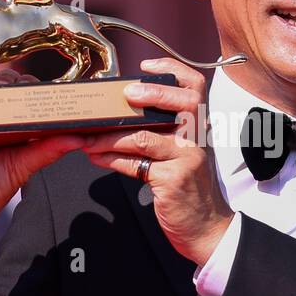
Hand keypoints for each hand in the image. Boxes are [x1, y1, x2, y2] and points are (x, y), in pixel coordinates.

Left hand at [81, 58, 233, 265]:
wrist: (206, 228)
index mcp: (198, 126)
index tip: (146, 66)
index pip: (194, 86)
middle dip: (149, 95)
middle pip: (181, 103)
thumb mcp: (179, 155)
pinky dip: (113, 160)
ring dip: (110, 137)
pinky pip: (137, 164)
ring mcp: (188, 159)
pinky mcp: (173, 180)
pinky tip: (97, 158)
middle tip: (121, 97)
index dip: (172, 70)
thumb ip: (160, 134)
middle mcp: (198, 138)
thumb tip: (120, 115)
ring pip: (145, 137)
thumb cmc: (189, 188)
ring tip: (88, 139)